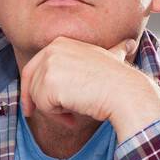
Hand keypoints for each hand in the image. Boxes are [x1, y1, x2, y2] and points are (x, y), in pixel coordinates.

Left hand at [19, 36, 159, 140]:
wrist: (124, 92)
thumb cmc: (120, 80)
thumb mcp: (110, 58)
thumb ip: (110, 51)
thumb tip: (129, 45)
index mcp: (60, 43)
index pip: (33, 67)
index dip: (30, 87)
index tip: (30, 104)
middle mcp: (51, 50)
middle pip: (30, 82)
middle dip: (33, 101)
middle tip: (32, 114)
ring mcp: (48, 65)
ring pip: (37, 97)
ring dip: (54, 110)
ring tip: (74, 111)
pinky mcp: (48, 83)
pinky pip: (43, 107)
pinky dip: (57, 116)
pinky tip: (74, 113)